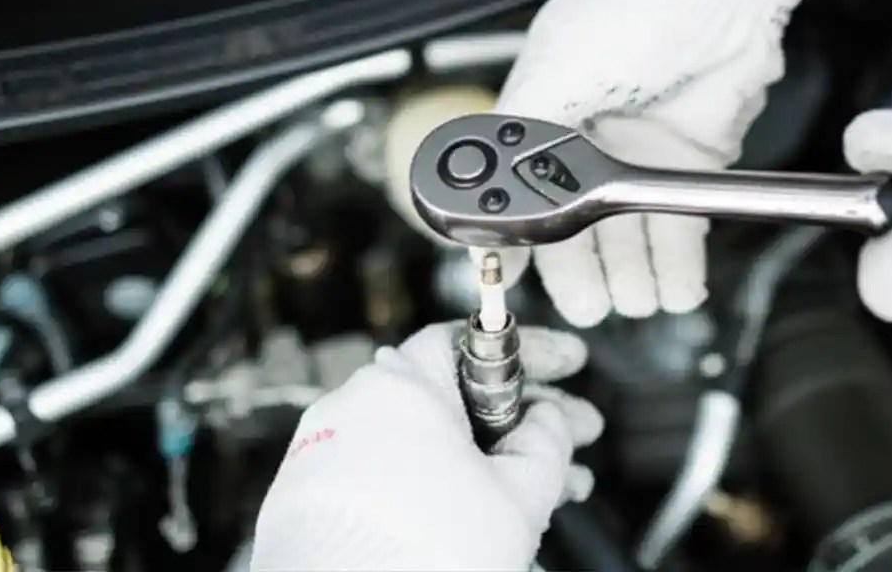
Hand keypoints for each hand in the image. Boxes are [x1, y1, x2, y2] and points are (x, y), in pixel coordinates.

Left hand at [249, 322, 603, 570]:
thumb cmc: (424, 554)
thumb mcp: (519, 493)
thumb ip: (548, 442)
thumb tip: (549, 421)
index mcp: (400, 384)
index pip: (473, 340)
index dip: (533, 353)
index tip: (568, 366)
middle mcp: (354, 406)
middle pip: (458, 396)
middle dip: (526, 420)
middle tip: (576, 435)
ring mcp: (329, 453)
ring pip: (430, 441)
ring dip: (492, 459)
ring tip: (549, 491)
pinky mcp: (316, 500)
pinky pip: (395, 473)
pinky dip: (443, 483)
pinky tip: (489, 511)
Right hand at [485, 0, 818, 327]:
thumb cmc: (637, 9)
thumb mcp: (555, 66)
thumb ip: (521, 133)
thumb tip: (482, 184)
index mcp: (545, 121)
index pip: (522, 197)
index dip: (521, 244)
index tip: (518, 281)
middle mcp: (588, 146)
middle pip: (577, 232)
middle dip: (583, 276)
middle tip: (591, 306)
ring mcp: (638, 158)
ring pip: (630, 241)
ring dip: (634, 280)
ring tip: (642, 302)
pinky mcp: (688, 167)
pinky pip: (679, 230)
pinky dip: (679, 267)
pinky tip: (679, 292)